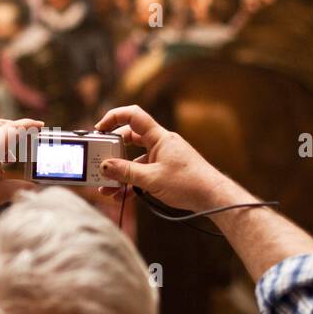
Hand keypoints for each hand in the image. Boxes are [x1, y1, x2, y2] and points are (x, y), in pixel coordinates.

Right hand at [94, 105, 230, 213]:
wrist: (213, 197)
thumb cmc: (189, 183)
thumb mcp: (151, 179)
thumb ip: (126, 172)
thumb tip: (105, 166)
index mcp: (159, 137)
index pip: (133, 116)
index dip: (114, 117)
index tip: (99, 128)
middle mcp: (161, 144)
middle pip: (130, 139)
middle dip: (113, 151)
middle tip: (100, 161)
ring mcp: (163, 158)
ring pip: (135, 160)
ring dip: (120, 172)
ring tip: (106, 187)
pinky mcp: (165, 172)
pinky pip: (143, 173)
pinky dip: (131, 182)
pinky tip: (120, 195)